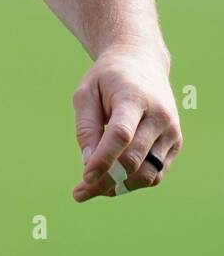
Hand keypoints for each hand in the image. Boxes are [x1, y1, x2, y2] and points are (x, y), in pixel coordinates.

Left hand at [71, 45, 181, 201]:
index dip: (103, 159)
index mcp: (134, 97)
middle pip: (134, 158)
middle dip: (106, 180)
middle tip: (80, 192)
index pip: (121, 134)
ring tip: (92, 189)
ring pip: (147, 173)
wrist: (142, 63)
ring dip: (119, 187)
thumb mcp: (86, 92)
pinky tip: (112, 183)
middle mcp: (159, 116)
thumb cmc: (107, 79)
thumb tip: (89, 163)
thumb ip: (86, 127)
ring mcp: (171, 131)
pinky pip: (155, 174)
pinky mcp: (176, 143)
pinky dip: (133, 182)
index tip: (84, 177)